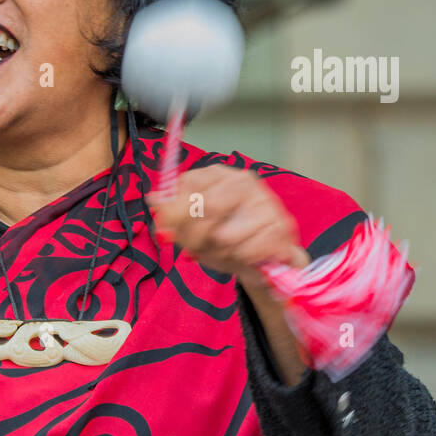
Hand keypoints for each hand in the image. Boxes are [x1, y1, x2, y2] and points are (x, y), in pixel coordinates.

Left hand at [147, 165, 309, 288]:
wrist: (258, 261)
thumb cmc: (219, 239)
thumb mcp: (188, 228)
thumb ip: (170, 215)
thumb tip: (153, 198)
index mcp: (214, 174)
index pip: (187, 186)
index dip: (176, 216)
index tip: (174, 233)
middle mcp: (242, 179)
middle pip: (207, 206)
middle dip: (197, 236)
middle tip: (199, 247)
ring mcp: (265, 199)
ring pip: (227, 234)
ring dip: (220, 251)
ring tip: (226, 250)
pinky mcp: (282, 224)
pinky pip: (248, 249)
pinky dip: (242, 258)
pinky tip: (246, 254)